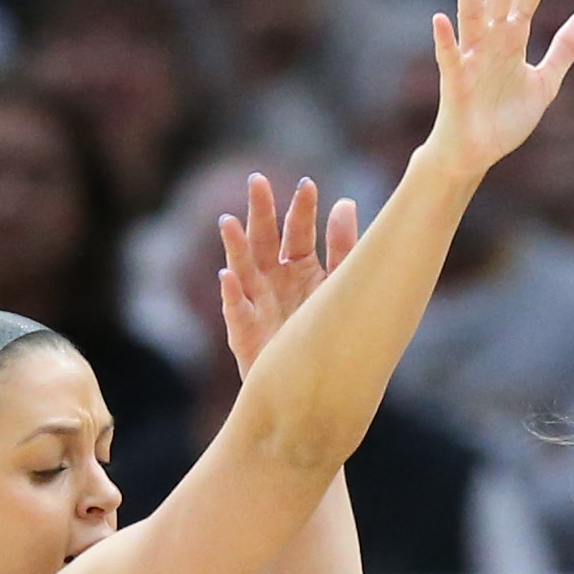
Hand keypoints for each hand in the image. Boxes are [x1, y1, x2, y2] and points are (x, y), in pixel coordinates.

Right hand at [218, 172, 361, 380]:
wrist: (318, 392)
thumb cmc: (328, 337)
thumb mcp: (341, 288)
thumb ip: (344, 249)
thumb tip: (346, 203)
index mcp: (299, 270)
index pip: (297, 233)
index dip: (301, 210)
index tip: (307, 185)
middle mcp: (274, 283)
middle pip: (264, 242)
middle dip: (260, 212)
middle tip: (257, 181)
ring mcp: (257, 307)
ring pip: (243, 271)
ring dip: (235, 247)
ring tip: (229, 222)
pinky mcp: (246, 336)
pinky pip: (236, 314)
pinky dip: (231, 296)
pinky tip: (227, 276)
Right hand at [422, 0, 573, 177]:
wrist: (477, 154)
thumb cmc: (504, 118)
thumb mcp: (545, 84)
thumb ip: (563, 50)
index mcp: (514, 37)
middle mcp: (492, 40)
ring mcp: (472, 58)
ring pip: (470, 14)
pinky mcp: (456, 83)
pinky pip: (449, 57)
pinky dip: (446, 40)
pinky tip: (441, 19)